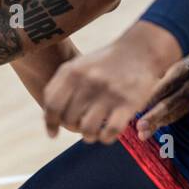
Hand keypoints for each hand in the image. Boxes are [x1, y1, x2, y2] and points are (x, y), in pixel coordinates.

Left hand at [42, 22, 180, 143]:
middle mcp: (88, 81)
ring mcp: (108, 93)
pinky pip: (109, 132)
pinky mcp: (127, 103)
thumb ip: (61, 87)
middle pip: (69, 119)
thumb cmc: (105, 62)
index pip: (52, 104)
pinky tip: (107, 133)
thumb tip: (49, 118)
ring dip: (88, 136)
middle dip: (73, 128)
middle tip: (80, 127)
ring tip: (93, 132)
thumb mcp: (78, 65)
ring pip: (87, 129)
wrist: (139, 50)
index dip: (50, 123)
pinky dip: (105, 138)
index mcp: (72, 72)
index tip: (53, 134)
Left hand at [135, 52, 188, 139]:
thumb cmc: (172, 64)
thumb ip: (154, 72)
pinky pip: (173, 118)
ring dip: (156, 124)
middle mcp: (187, 86)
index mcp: (180, 71)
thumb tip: (128, 80)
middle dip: (154, 116)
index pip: (166, 85)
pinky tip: (148, 132)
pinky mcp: (188, 108)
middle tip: (139, 125)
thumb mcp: (167, 62)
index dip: (153, 96)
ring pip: (171, 114)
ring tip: (142, 134)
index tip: (137, 106)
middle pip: (169, 103)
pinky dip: (160, 125)